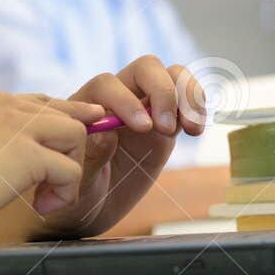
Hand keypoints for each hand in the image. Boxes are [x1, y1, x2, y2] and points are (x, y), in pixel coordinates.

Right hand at [0, 92, 107, 235]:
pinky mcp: (29, 154)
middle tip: (61, 180)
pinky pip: (71, 170)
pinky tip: (42, 208)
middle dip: (72, 147)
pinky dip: (64, 193)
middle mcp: (5, 105)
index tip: (64, 149)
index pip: (39, 103)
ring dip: (70, 170)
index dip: (58, 125)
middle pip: (65, 113)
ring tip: (47, 197)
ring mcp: (18, 126)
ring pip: (76, 134)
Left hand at [32, 56, 207, 238]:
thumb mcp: (77, 179)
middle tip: (166, 128)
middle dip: (162, 91)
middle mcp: (117, 98)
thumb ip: (91, 156)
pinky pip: (186, 99)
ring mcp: (145, 107)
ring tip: (191, 127)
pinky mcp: (167, 122)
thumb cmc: (77, 191)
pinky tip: (195, 130)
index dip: (126, 101)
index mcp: (86, 106)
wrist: (93, 206)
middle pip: (145, 68)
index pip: (108, 84)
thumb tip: (107, 132)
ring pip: (170, 75)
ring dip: (187, 94)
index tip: (143, 128)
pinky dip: (197, 106)